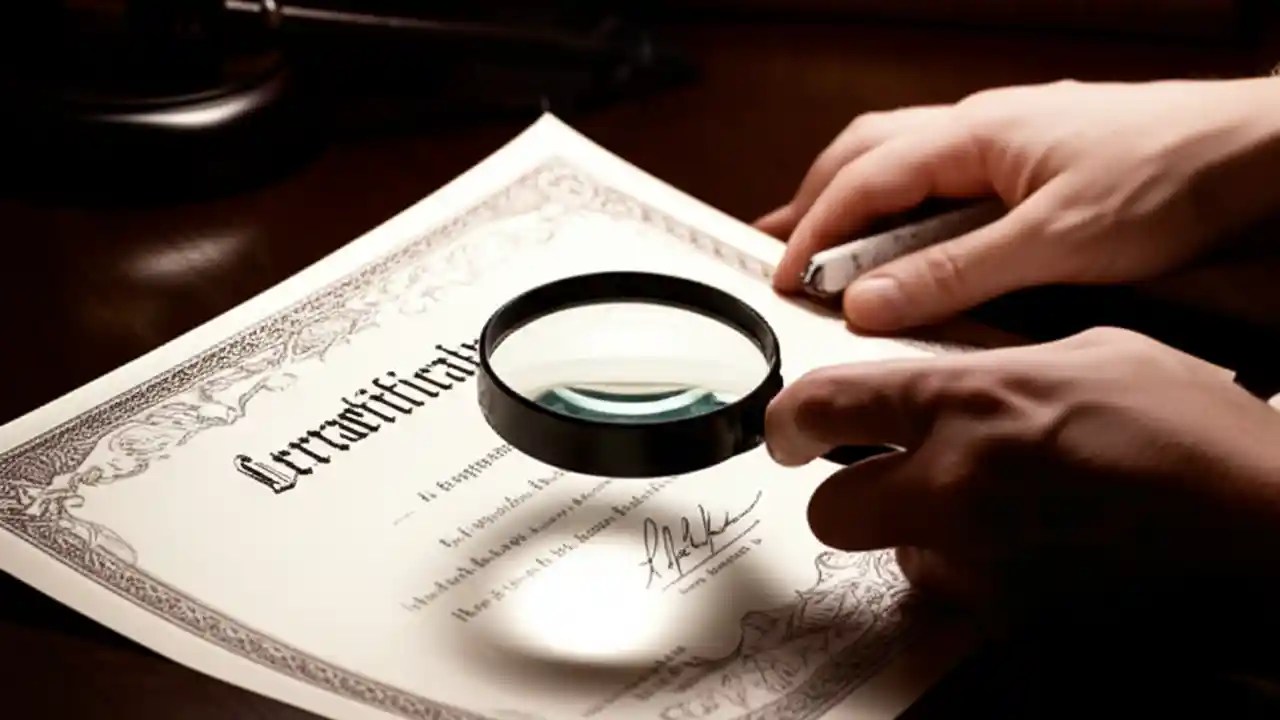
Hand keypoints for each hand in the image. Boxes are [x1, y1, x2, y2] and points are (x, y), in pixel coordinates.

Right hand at [758, 77, 1279, 331]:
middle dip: (816, 201)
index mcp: (974, 136)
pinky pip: (946, 177)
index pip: (862, 181)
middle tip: (784, 251)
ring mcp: (1009, 140)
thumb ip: (955, 273)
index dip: (812, 231)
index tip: (783, 279)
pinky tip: (914, 239)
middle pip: (867, 152)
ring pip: (904, 158)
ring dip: (858, 200)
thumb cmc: (1171, 177)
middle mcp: (982, 127)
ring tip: (832, 245)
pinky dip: (907, 209)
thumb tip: (869, 301)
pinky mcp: (1037, 161)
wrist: (1256, 154)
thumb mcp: (1054, 242)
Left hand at [764, 328, 1279, 642]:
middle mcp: (960, 486)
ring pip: (900, 561)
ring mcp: (983, 566)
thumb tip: (955, 374)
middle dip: (849, 495)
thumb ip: (1003, 364)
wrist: (1274, 538)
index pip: (823, 405)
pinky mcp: (1013, 629)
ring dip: (927, 542)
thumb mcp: (1098, 354)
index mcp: (972, 402)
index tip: (785, 428)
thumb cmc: (1205, 441)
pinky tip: (1041, 558)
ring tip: (999, 520)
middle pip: (830, 507)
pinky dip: (985, 584)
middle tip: (883, 483)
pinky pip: (964, 603)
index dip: (787, 418)